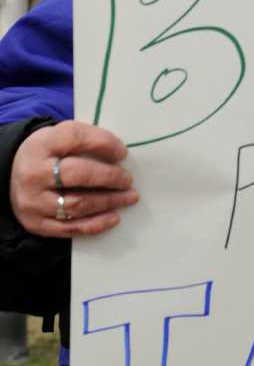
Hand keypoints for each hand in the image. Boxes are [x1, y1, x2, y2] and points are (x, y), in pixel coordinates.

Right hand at [9, 120, 137, 237]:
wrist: (12, 178)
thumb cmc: (47, 156)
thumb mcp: (57, 138)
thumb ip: (84, 141)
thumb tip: (119, 155)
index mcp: (42, 145)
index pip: (74, 138)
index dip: (103, 143)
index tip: (122, 152)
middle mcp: (34, 173)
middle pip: (78, 174)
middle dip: (109, 177)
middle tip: (128, 180)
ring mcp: (34, 201)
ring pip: (77, 204)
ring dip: (109, 202)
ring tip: (129, 197)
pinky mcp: (37, 224)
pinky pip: (71, 227)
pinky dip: (97, 224)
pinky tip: (114, 217)